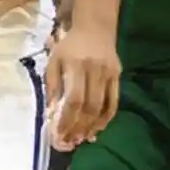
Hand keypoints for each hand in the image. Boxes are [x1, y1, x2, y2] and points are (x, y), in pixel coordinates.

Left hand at [44, 26, 120, 150]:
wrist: (95, 27)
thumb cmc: (69, 46)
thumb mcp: (54, 61)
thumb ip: (52, 87)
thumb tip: (51, 114)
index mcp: (75, 65)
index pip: (74, 99)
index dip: (67, 120)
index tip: (60, 134)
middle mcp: (94, 70)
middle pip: (89, 106)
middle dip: (79, 127)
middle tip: (71, 141)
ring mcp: (108, 74)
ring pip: (102, 107)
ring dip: (93, 126)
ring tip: (83, 138)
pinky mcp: (117, 76)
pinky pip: (114, 102)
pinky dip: (106, 118)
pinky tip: (97, 128)